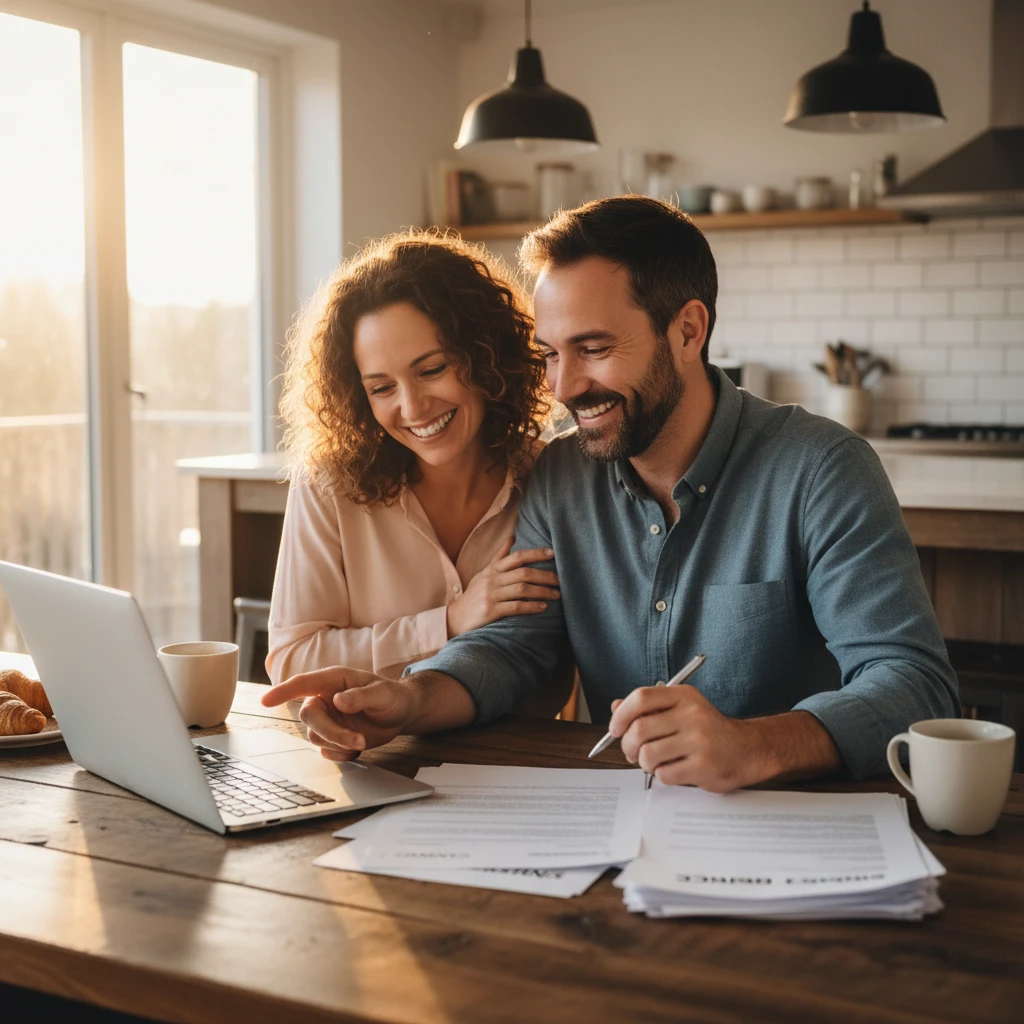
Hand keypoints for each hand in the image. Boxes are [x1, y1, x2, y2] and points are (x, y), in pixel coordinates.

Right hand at [261, 666, 416, 760]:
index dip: (283, 691)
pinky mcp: (332, 737)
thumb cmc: (391, 696)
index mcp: (333, 681)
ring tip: (362, 740)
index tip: (266, 701)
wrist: (400, 714)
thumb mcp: (382, 693)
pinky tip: (357, 747)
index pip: (302, 683)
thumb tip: (338, 701)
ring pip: (315, 736)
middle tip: (358, 740)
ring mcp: (327, 719)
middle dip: (330, 732)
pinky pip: (325, 751)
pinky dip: (341, 753)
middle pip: (308, 717)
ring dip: (338, 743)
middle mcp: (325, 699)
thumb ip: (361, 696)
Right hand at [446, 536, 558, 636]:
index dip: (536, 554)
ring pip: (522, 589)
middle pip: (523, 573)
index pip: (517, 557)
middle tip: (560, 580)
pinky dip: (531, 606)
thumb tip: (512, 537)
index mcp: (492, 570)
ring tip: (556, 594)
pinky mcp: (490, 611)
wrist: (454, 619)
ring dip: (542, 591)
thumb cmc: (473, 596)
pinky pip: (516, 607)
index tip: (553, 553)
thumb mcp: (483, 574)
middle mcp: (491, 580)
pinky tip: (542, 607)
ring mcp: (490, 595)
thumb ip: (499, 557)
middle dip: (545, 575)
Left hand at [608, 685, 768, 791]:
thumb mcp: (682, 710)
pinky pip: (664, 774)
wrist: (747, 750)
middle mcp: (692, 715)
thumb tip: (616, 708)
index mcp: (684, 696)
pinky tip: (674, 770)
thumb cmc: (709, 731)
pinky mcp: (703, 766)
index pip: (641, 698)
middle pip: (639, 729)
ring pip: (648, 754)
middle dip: (628, 745)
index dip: (621, 715)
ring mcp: (699, 741)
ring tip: (654, 762)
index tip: (615, 729)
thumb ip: (649, 708)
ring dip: (644, 763)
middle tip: (632, 752)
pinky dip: (662, 776)